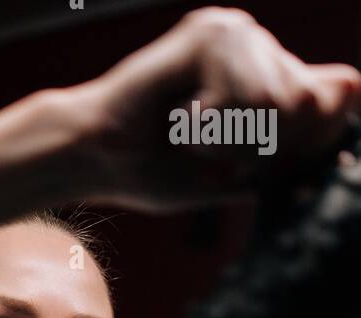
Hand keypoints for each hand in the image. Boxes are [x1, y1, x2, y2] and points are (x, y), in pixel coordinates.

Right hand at [69, 6, 360, 211]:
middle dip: (260, 145)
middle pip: (307, 106)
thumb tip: (353, 89)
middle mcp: (256, 48)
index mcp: (266, 77)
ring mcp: (233, 35)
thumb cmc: (153, 169)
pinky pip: (241, 93)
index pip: (333, 95)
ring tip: (191, 135)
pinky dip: (210, 124)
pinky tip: (182, 119)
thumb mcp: (238, 169)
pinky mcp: (209, 34)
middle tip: (209, 149)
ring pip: (275, 101)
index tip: (261, 162)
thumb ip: (294, 139)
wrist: (96, 155)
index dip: (312, 138)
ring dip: (229, 138)